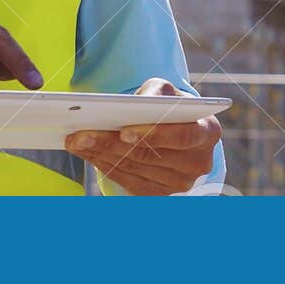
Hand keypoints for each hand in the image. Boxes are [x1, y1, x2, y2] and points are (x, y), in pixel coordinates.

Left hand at [64, 77, 221, 194]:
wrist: (171, 127)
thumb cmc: (167, 104)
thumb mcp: (165, 89)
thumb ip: (155, 91)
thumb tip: (136, 103)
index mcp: (207, 131)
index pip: (183, 136)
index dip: (153, 134)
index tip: (123, 130)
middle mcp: (198, 162)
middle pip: (150, 156)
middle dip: (112, 144)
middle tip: (81, 134)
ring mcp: (180, 183)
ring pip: (134, 169)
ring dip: (101, 155)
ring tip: (77, 140)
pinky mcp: (161, 193)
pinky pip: (128, 182)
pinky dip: (103, 166)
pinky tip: (85, 152)